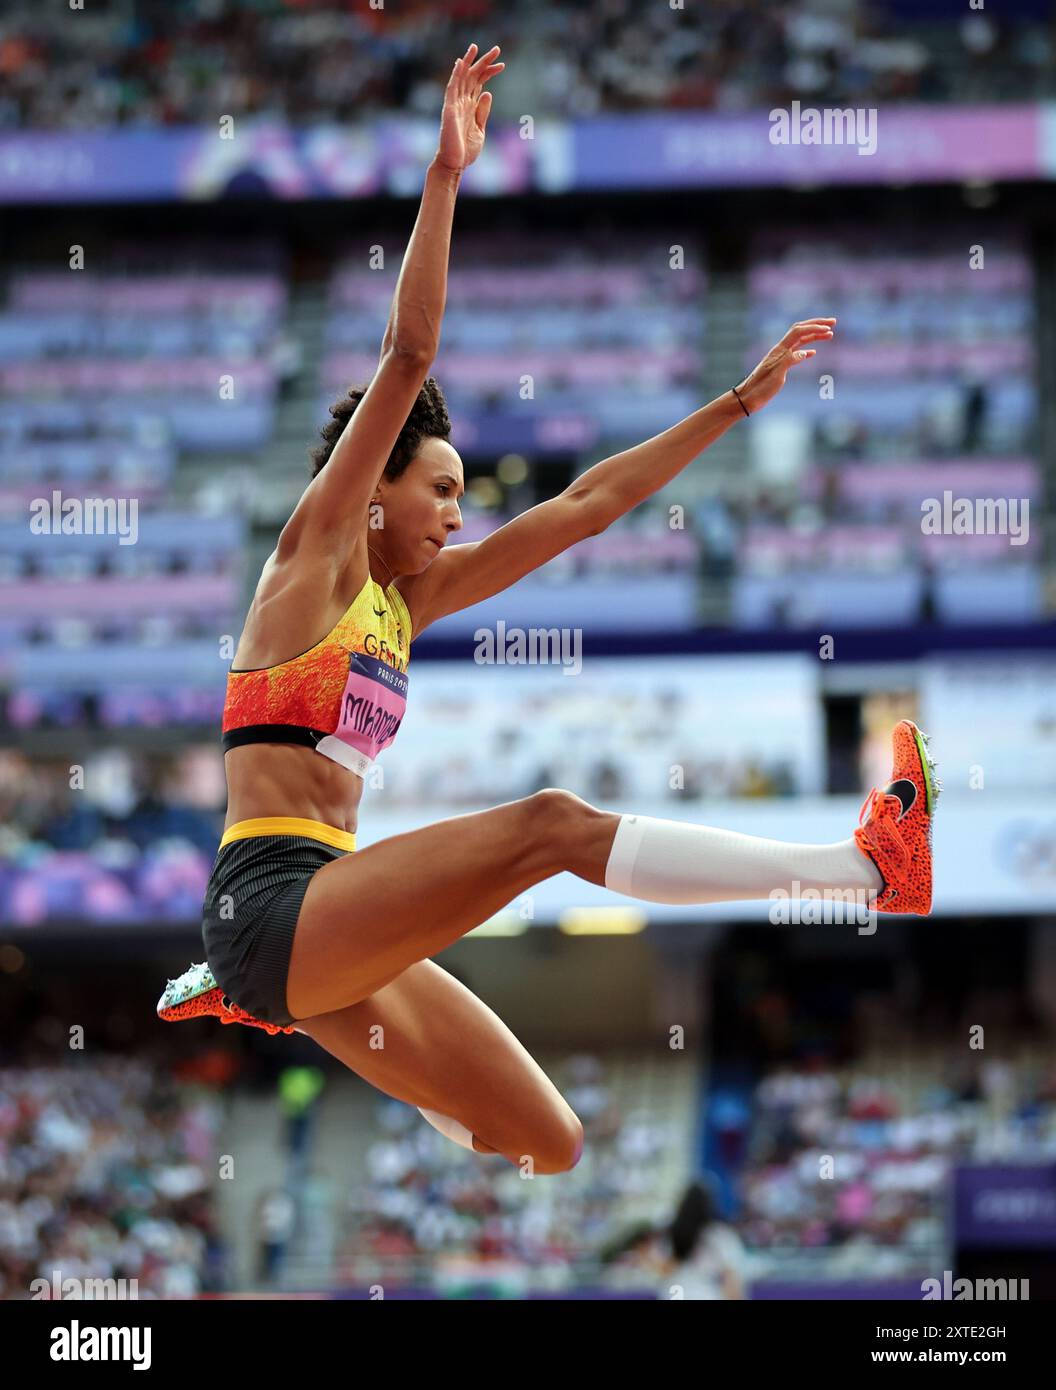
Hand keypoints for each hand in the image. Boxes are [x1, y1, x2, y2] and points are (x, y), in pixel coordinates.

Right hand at [435, 43, 503, 173]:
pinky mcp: (449, 109)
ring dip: (469, 62)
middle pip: (472, 76)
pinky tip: (461, 62)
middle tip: (497, 49)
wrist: (455, 164)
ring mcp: (454, 104)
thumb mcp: (480, 129)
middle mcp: (461, 102)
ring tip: (476, 47)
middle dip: (484, 62)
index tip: (501, 65)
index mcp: (469, 106)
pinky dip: (456, 75)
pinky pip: (452, 88)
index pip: (479, 83)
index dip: (489, 72)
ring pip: (462, 77)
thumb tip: (487, 93)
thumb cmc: (466, 151)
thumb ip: (482, 112)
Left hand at [735, 318, 835, 413]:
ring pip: (800, 341)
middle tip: (833, 322)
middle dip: (816, 325)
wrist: (747, 398)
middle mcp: (780, 350)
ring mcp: (781, 358)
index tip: (829, 329)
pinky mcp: (781, 366)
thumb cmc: (760, 388)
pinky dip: (807, 350)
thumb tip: (805, 352)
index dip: (814, 328)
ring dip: (814, 336)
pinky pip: (796, 353)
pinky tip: (813, 353)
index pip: (799, 332)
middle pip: (800, 331)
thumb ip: (789, 361)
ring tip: (829, 334)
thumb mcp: (776, 376)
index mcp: (780, 350)